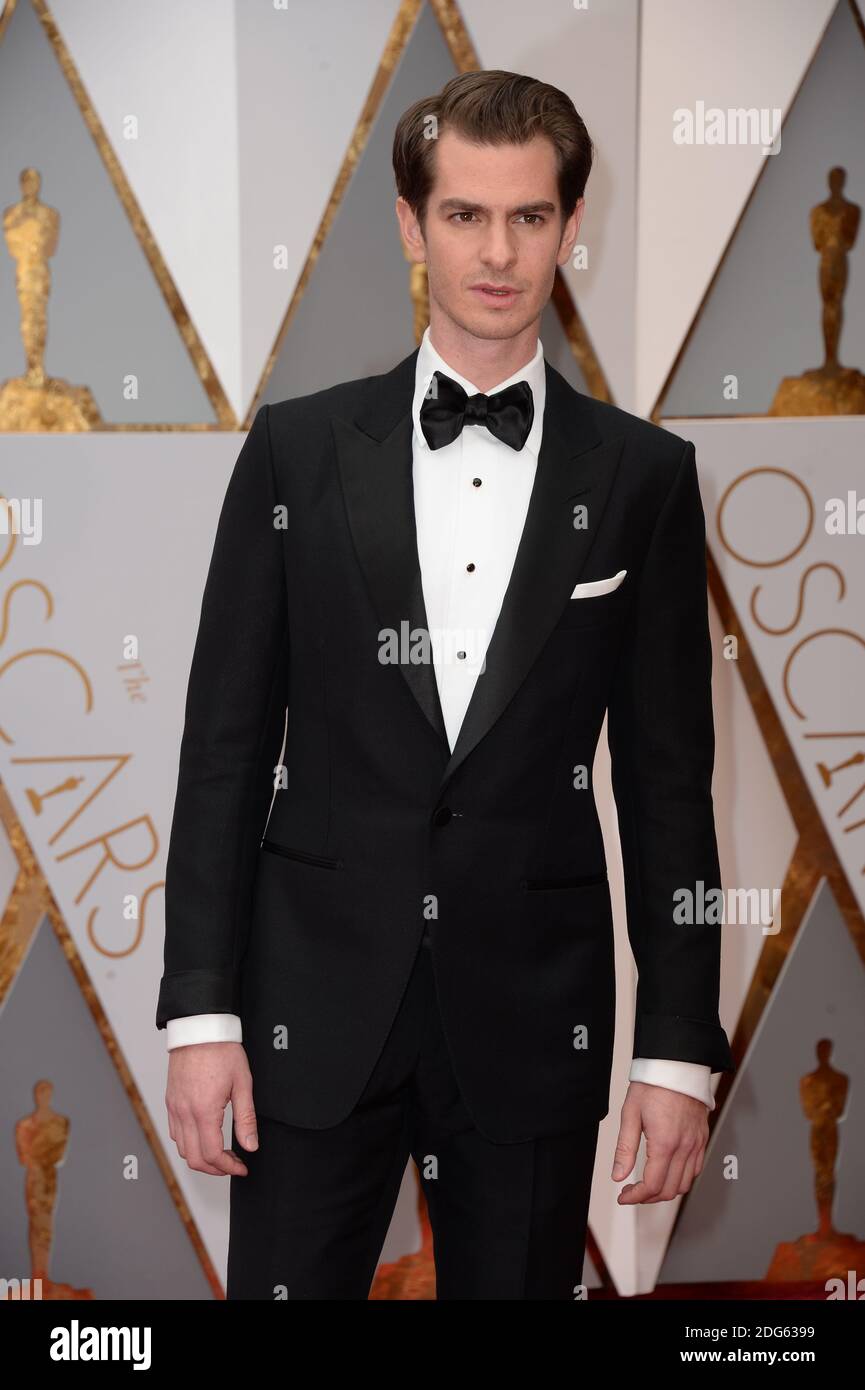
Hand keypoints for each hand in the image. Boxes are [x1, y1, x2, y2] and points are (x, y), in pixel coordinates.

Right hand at [166, 1042, 257, 1176]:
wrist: (200, 1029)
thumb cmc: (222, 1051)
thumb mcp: (243, 1084)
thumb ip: (246, 1118)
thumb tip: (250, 1146)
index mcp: (204, 1111)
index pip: (212, 1154)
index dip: (228, 1167)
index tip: (241, 1166)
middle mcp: (184, 1113)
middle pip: (194, 1158)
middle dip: (215, 1168)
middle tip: (233, 1164)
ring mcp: (174, 1108)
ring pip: (182, 1149)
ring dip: (201, 1158)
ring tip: (221, 1153)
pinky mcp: (170, 1102)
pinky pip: (175, 1133)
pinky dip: (188, 1144)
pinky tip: (204, 1137)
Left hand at [611, 1081, 707, 1203]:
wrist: (677, 1065)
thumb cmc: (654, 1084)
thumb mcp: (630, 1114)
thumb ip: (624, 1149)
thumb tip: (618, 1175)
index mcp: (665, 1143)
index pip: (652, 1186)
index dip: (635, 1197)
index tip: (623, 1196)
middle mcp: (685, 1147)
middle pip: (669, 1190)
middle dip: (648, 1197)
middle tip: (631, 1191)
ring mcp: (696, 1144)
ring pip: (685, 1184)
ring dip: (665, 1190)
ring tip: (647, 1184)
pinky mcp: (702, 1138)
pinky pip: (695, 1169)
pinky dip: (681, 1178)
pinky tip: (667, 1172)